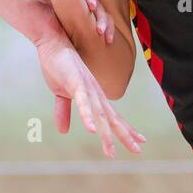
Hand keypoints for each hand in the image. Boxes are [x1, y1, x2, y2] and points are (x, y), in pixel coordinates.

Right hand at [35, 33, 144, 157]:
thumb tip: (64, 131)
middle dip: (125, 135)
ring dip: (106, 133)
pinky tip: (93, 130)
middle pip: (113, 118)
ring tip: (110, 150)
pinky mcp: (76, 82)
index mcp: (94, 96)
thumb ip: (64, 112)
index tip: (139, 142)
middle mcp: (96, 93)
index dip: (126, 129)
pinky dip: (88, 116)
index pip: (114, 116)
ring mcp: (87, 87)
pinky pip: (83, 102)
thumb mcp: (61, 93)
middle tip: (138, 150)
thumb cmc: (58, 65)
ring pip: (100, 115)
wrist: (52, 42)